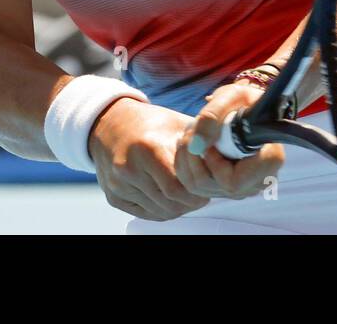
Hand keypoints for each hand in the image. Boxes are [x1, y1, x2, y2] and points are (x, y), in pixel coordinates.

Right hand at [88, 98, 210, 220]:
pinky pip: (146, 213)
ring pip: (160, 211)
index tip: (206, 189)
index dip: (196, 193)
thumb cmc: (148, 122)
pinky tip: (167, 195)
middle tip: (199, 194)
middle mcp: (128, 168)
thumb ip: (199, 142)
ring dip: (177, 207)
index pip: (178, 188)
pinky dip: (161, 208)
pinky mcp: (113, 196)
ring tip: (184, 192)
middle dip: (190, 203)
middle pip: (170, 203)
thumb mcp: (176, 124)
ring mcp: (118, 184)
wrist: (109, 124)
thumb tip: (227, 157)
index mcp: (147, 148)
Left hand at [174, 81, 285, 198]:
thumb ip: (212, 116)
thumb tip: (195, 145)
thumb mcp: (232, 96)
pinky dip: (186, 166)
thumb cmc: (245, 100)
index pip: (233, 182)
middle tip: (190, 131)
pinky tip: (190, 146)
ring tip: (190, 133)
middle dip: (193, 158)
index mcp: (269, 161)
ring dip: (186, 159)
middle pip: (213, 186)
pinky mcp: (227, 188)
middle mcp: (258, 181)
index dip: (213, 163)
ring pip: (200, 188)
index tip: (210, 141)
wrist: (247, 108)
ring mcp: (242, 188)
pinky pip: (196, 187)